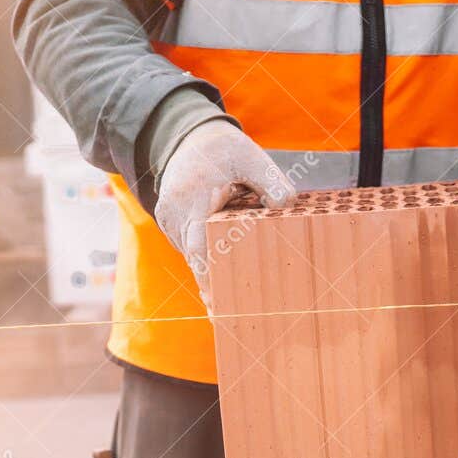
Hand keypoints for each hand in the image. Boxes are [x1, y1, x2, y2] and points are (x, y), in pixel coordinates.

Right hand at [156, 119, 295, 308]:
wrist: (185, 137)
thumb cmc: (221, 148)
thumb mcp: (249, 155)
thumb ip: (270, 180)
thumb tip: (287, 205)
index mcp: (193, 199)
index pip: (199, 247)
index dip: (210, 276)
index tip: (219, 301)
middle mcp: (176, 214)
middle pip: (194, 260)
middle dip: (210, 289)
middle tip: (225, 319)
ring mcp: (170, 221)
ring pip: (192, 256)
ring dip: (210, 276)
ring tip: (227, 309)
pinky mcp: (172, 224)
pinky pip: (190, 248)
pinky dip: (205, 262)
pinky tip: (223, 281)